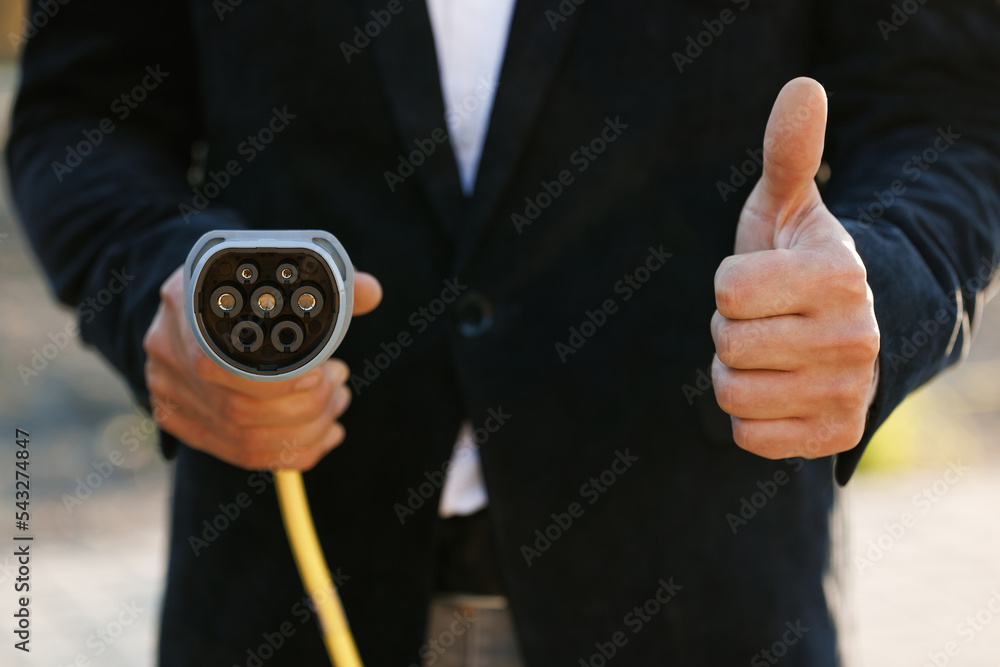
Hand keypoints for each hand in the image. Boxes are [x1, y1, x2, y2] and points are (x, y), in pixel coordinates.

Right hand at [143, 264, 381, 469]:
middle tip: (339, 383)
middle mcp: (166, 349)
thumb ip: (328, 283)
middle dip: (305, 407)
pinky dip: (291, 452)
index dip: (277, 381)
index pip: (220, 362)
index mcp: (183, 301)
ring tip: (337, 401)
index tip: (321, 371)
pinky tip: (324, 435)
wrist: (203, 298)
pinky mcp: (181, 421)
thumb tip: (370, 291)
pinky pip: (239, 455)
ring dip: (306, 430)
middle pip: (238, 408)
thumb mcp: (280, 272)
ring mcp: (169, 391)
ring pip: (242, 438)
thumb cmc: (251, 286)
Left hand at [711, 77, 879, 458]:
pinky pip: (747, 437)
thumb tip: (802, 86)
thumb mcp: (787, 206)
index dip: (728, 284)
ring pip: (731, 394)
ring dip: (736, 372)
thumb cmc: (796, 262)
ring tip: (768, 353)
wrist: (840, 329)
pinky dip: (748, 417)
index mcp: (838, 276)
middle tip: (763, 320)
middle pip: (727, 344)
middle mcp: (853, 338)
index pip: (727, 290)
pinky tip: (776, 391)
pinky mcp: (833, 436)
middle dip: (729, 330)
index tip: (759, 280)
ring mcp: (848, 393)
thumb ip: (787, 152)